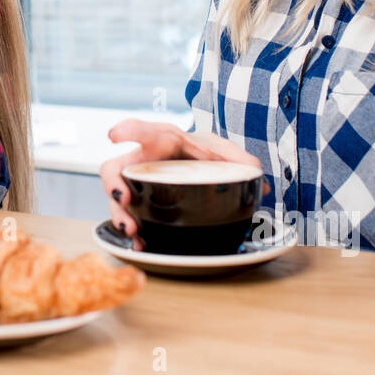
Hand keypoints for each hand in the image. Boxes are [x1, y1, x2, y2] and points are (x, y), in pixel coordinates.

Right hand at [99, 119, 262, 243]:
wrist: (201, 164)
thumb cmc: (207, 153)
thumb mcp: (226, 153)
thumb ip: (242, 161)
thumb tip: (261, 182)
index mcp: (165, 141)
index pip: (145, 131)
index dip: (129, 131)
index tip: (114, 135)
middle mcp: (145, 160)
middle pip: (116, 167)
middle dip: (114, 182)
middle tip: (123, 197)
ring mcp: (139, 182)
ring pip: (117, 195)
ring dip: (120, 214)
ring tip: (132, 230)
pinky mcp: (141, 202)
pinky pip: (128, 215)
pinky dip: (133, 232)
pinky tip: (140, 243)